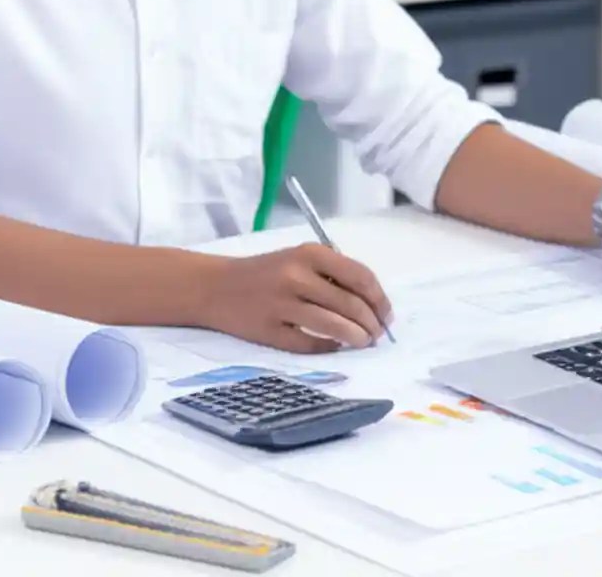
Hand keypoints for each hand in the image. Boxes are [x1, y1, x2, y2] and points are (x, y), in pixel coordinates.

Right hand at [198, 244, 392, 353]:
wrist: (215, 286)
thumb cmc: (267, 272)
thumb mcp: (299, 258)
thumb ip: (333, 274)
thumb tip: (373, 304)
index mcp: (310, 254)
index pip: (360, 277)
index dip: (380, 299)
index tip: (386, 314)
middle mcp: (296, 276)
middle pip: (350, 305)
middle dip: (372, 324)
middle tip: (377, 334)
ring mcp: (282, 304)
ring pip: (335, 326)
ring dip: (356, 338)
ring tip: (363, 343)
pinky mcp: (269, 330)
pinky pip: (309, 344)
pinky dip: (329, 347)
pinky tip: (335, 346)